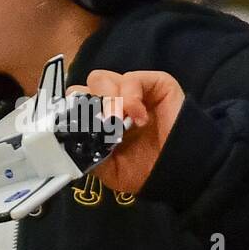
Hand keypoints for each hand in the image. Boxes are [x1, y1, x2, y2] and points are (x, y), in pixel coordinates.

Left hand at [67, 69, 185, 194]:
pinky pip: (131, 78)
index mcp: (100, 119)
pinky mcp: (154, 83)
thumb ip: (87, 151)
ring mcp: (132, 91)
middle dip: (87, 105)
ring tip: (120, 124)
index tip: (78, 127)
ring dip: (107, 101)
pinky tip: (140, 119)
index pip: (76, 101)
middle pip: (84, 86)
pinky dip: (130, 98)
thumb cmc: (146, 170)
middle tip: (100, 126)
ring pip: (101, 79)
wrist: (180, 171)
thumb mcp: (108, 169)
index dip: (73, 110)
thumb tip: (68, 136)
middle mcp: (113, 101)